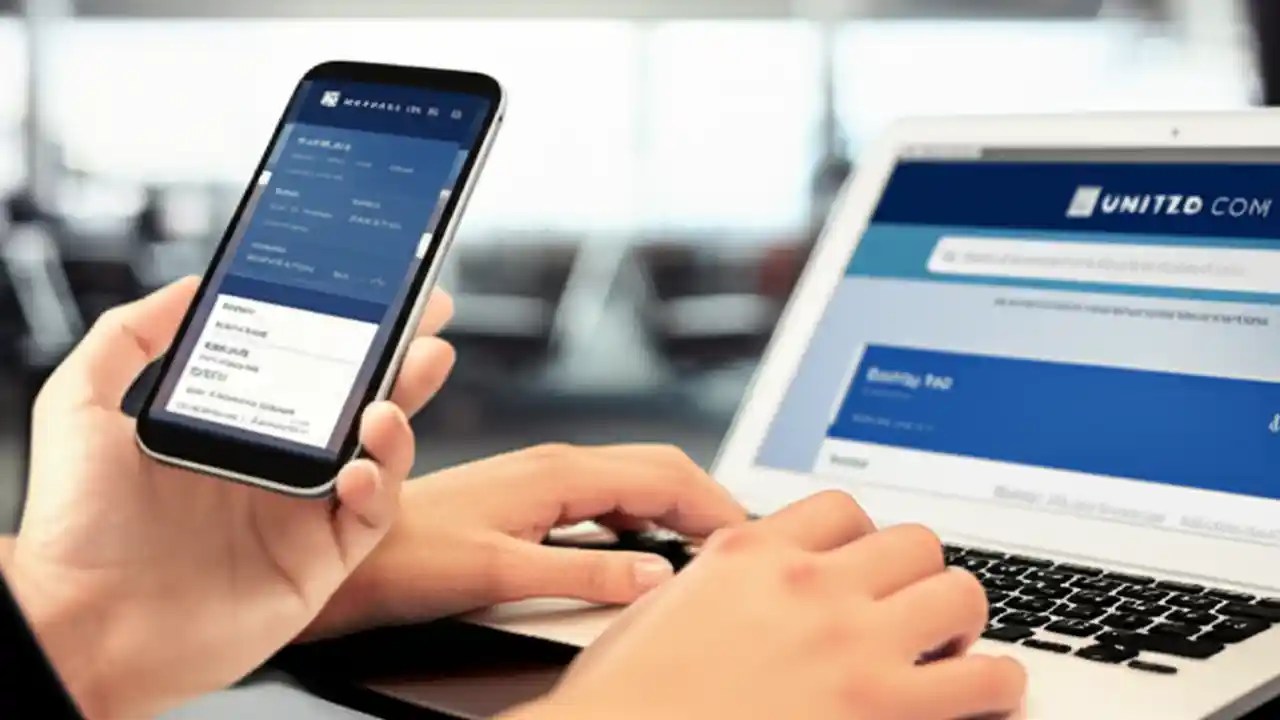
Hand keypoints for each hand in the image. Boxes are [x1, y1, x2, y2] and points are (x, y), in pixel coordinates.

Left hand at [5, 278, 455, 717]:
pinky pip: (370, 518)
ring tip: (386, 404)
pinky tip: (359, 469)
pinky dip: (380, 487)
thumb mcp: (77, 406)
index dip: (345, 333)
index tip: (373, 295)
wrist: (80, 627)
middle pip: (358, 404)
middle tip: (426, 328)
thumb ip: (126, 335)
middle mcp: (275, 467)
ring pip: (379, 457)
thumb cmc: (72, 528)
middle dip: (400, 364)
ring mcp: (300, 514)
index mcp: (232, 428)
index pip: (305, 369)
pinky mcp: (319, 561)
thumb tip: (189, 287)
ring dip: (399, 422)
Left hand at [306, 444, 746, 637]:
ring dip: (678, 506)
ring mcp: (543, 476)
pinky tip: (649, 543)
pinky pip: (608, 495)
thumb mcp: (504, 573)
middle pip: (658, 468)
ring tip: (708, 544)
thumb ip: (585, 574)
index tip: (749, 537)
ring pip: (635, 479)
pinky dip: (645, 514)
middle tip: (743, 542)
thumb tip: (656, 576)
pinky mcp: (531, 494)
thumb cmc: (412, 557)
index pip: (664, 475)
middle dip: (707, 499)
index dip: (714, 504)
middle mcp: (555, 464)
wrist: (352, 545)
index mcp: (558, 472)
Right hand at [514, 492, 1025, 719]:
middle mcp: (806, 583)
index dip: (863, 540)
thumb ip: (714, 583)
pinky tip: (981, 693)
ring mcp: (850, 641)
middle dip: (917, 575)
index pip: (841, 509)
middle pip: (912, 541)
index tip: (863, 566)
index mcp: (748, 552)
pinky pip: (987, 677)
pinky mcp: (883, 704)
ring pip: (959, 592)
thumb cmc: (624, 701)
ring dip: (958, 618)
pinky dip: (995, 683)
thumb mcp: (657, 612)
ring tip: (947, 647)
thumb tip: (735, 585)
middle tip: (908, 609)